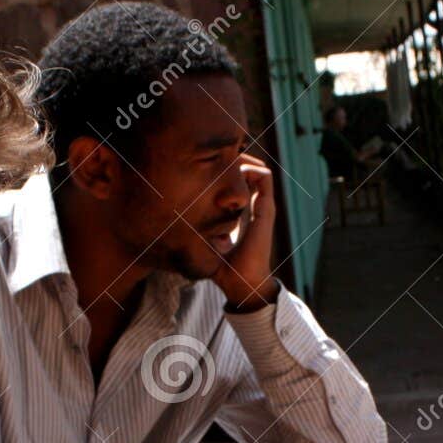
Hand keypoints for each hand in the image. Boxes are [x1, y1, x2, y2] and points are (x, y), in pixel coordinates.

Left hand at [213, 155, 279, 310]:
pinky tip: (231, 176)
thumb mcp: (206, 243)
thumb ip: (198, 233)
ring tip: (224, 161)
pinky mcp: (266, 209)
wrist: (243, 283)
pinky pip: (265, 177)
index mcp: (244, 213)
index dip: (226, 172)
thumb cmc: (224, 269)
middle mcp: (256, 207)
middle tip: (212, 159)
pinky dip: (250, 170)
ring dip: (243, 161)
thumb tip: (176, 223)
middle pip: (250, 171)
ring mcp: (263, 206)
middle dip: (234, 161)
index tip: (206, 169)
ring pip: (259, 169)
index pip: (240, 183)